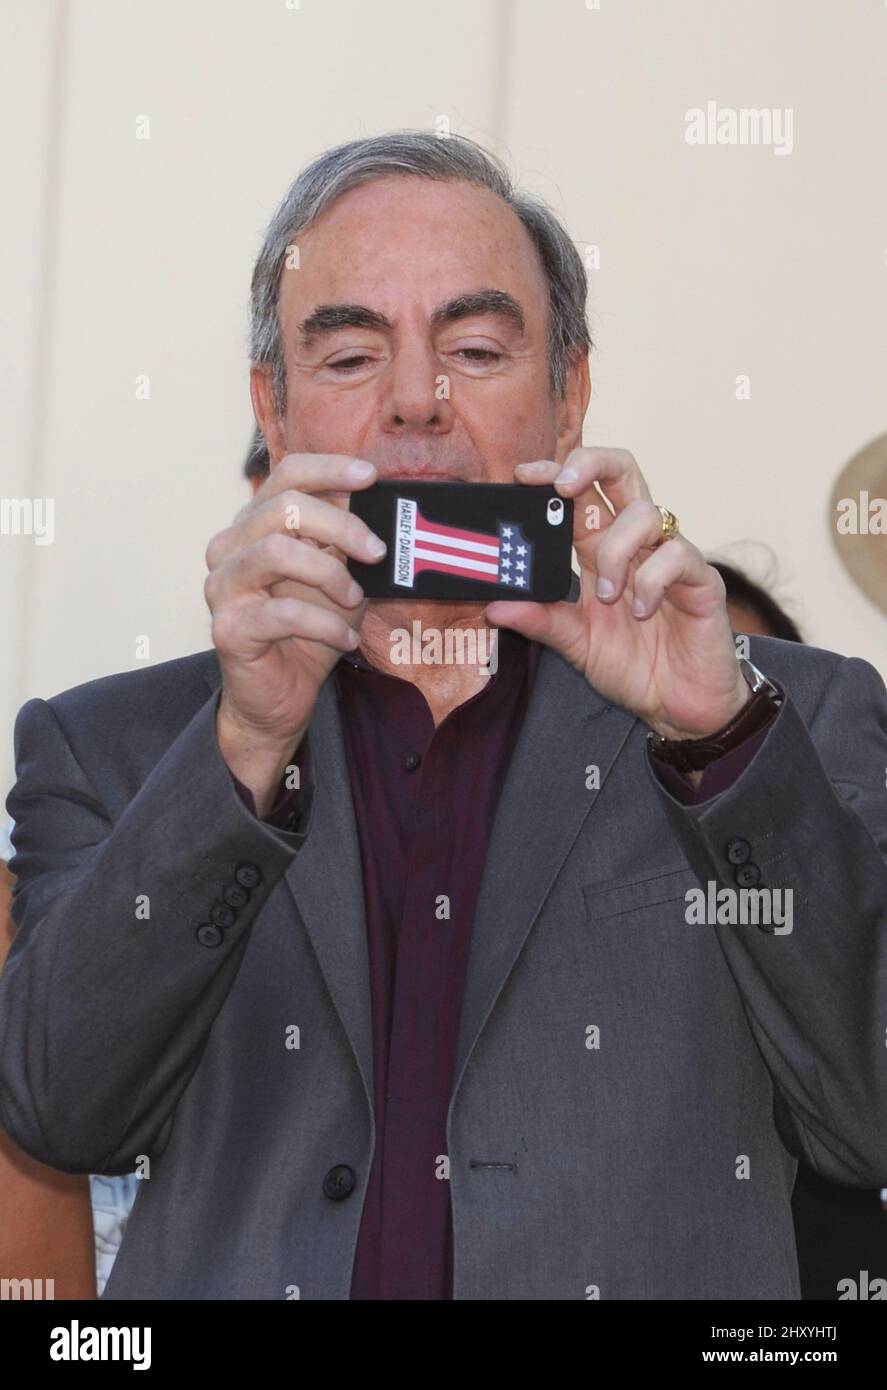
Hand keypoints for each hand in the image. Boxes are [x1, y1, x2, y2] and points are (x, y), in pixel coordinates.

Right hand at [204, 454, 386, 806]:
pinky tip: (345, 639)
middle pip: (284, 508)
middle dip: (342, 525)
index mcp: (254, 527)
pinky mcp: (228, 626)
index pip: (285, 476)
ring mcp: (222, 586)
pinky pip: (283, 612)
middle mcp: (229, 548)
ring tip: (355, 600)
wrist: (279, 699)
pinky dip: (326, 624)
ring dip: (330, 574)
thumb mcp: (338, 581)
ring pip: (277, 552)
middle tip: (377, 551)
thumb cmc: (308, 635)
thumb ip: (348, 547)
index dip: (328, 469)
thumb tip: (384, 513)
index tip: (371, 477)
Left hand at [483, 447, 747, 740]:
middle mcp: (636, 545)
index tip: (523, 476)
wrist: (678, 706)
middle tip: (562, 487)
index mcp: (602, 551)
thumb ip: (541, 622)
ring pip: (645, 512)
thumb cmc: (633, 667)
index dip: (554, 474)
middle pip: (622, 470)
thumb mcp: (576, 645)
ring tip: (607, 595)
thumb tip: (494, 607)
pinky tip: (642, 611)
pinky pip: (677, 555)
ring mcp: (671, 558)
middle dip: (590, 463)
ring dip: (616, 550)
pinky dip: (651, 580)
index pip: (581, 494)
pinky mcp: (701, 580)